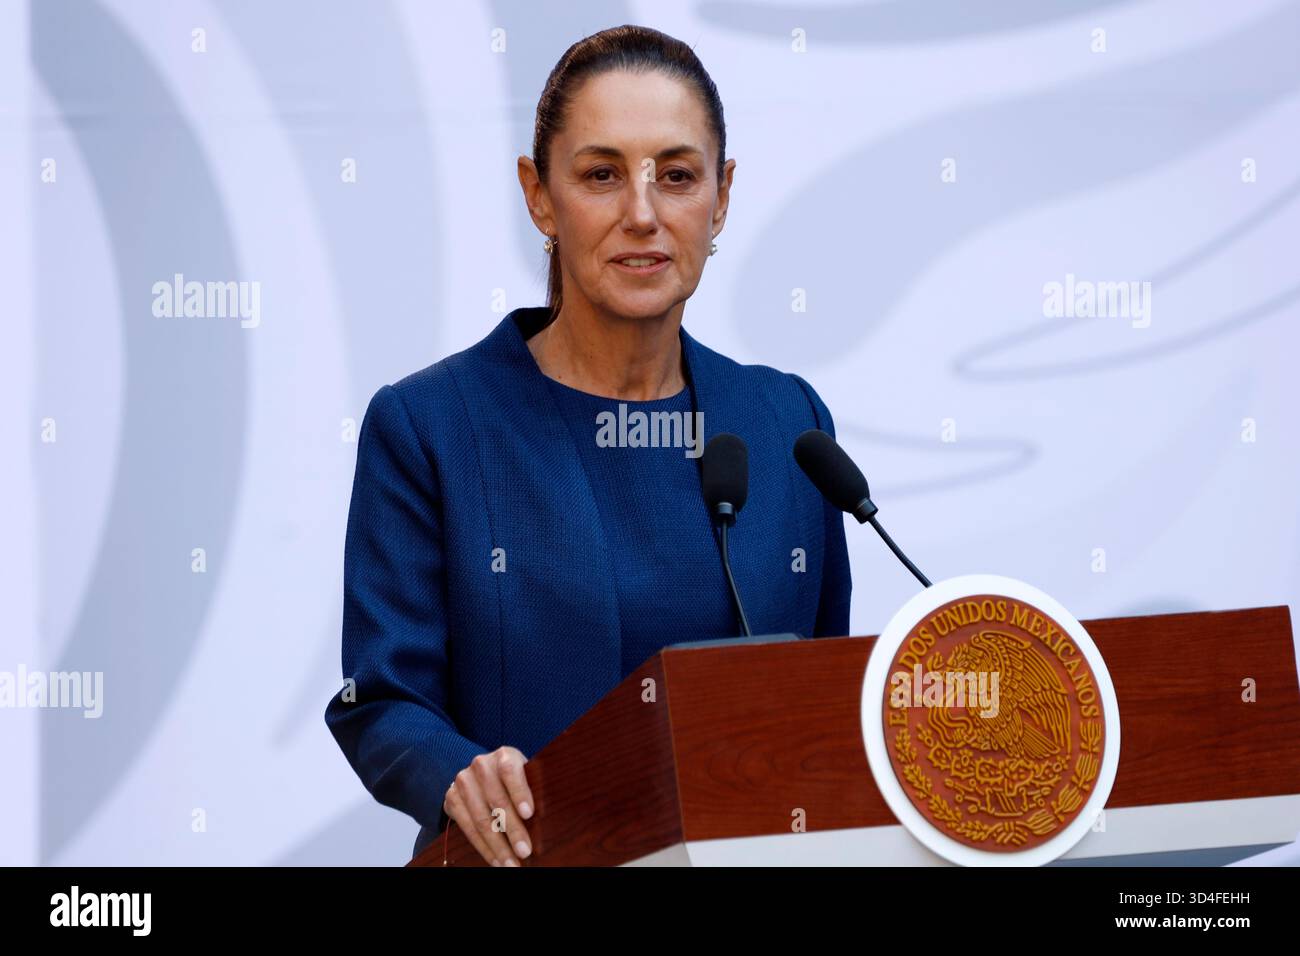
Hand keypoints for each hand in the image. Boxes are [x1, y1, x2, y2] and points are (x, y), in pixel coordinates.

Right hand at [443, 746, 534, 865]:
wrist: (482, 774)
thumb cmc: (515, 780)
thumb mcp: (526, 776)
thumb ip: (535, 790)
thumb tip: (548, 821)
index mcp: (504, 755)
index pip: (510, 771)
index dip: (519, 791)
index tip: (529, 813)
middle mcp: (481, 765)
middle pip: (496, 800)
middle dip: (512, 829)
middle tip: (525, 851)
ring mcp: (463, 781)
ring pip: (481, 818)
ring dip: (497, 846)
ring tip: (511, 864)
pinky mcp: (452, 798)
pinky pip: (467, 828)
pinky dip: (483, 847)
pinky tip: (496, 860)